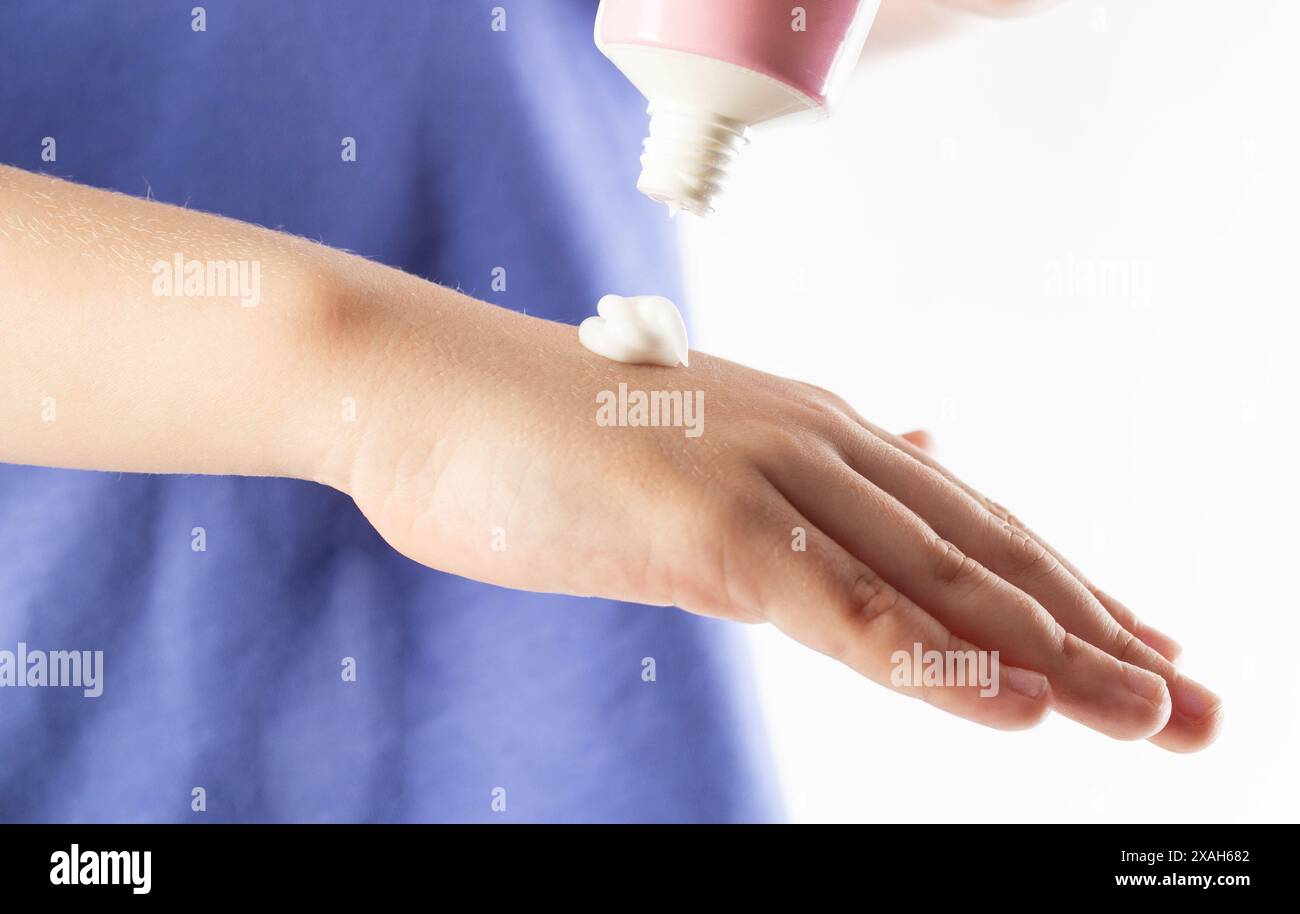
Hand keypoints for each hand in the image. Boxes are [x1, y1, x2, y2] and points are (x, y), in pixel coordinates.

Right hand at [334, 295, 1221, 750]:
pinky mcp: (707, 524)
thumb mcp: (700, 455)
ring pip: (937, 580)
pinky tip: (1016, 703)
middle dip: (1099, 634)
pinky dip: (935, 657)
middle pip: (984, 554)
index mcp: (814, 436)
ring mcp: (765, 478)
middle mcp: (815, 445)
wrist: (424, 389)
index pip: (969, 526)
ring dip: (1054, 653)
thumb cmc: (548, 435)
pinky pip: (842, 606)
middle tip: (1195, 705)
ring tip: (1148, 715)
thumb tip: (901, 461)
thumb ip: (803, 482)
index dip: (1068, 593)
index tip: (1144, 649)